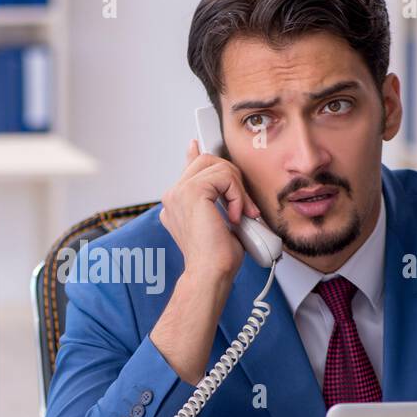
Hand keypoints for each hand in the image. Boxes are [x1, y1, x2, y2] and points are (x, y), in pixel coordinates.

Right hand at [158, 139, 260, 283]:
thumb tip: (228, 182)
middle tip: (244, 208)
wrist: (211, 273)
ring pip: (218, 166)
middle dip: (232, 179)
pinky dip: (237, 196)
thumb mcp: (223, 220)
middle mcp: (173, 196)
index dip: (194, 154)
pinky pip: (225, 176)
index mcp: (176, 203)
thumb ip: (221, 199)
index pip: (187, 169)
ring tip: (241, 214)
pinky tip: (235, 216)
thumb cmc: (216, 257)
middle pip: (206, 161)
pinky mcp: (192, 192)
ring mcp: (179, 192)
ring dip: (238, 190)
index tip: (195, 143)